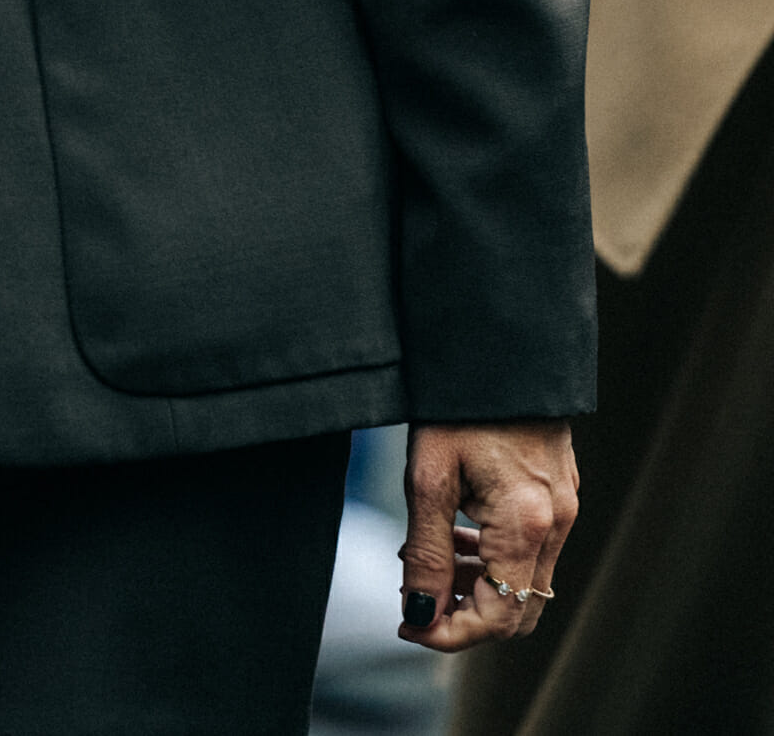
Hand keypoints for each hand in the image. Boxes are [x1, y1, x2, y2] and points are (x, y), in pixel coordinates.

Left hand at [397, 420, 577, 650]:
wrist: (497, 340)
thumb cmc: (456, 402)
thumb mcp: (428, 476)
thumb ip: (427, 552)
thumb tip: (420, 613)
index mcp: (528, 523)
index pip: (499, 618)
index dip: (451, 634)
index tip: (408, 623)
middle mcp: (558, 523)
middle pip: (519, 610)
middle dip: (465, 615)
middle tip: (415, 595)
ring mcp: (566, 506)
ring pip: (527, 581)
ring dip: (479, 585)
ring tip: (426, 558)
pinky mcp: (563, 491)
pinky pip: (535, 549)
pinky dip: (496, 557)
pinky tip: (458, 532)